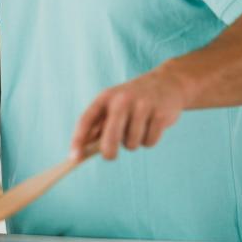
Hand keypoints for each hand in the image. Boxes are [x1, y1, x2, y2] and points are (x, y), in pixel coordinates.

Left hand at [70, 67, 185, 160]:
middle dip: (108, 152)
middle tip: (109, 155)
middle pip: (110, 137)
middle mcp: (123, 100)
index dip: (78, 140)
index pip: (86, 120)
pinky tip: (151, 126)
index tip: (74, 158)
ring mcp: (143, 106)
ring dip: (133, 143)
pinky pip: (149, 142)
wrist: (168, 83)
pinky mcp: (160, 115)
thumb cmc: (133, 100)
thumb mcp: (113, 105)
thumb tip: (81, 153)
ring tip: (138, 128)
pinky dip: (149, 141)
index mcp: (106, 97)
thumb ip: (98, 126)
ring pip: (131, 144)